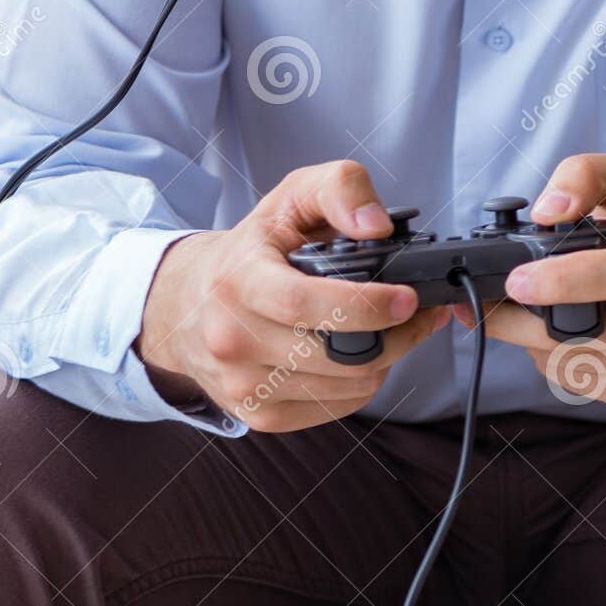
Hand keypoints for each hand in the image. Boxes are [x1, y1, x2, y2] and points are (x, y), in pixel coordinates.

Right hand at [135, 159, 448, 431]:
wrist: (186, 305)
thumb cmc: (248, 252)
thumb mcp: (288, 198)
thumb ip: (338, 189)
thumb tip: (377, 225)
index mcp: (239, 281)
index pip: (304, 303)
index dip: (364, 305)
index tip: (406, 297)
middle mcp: (234, 339)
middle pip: (336, 354)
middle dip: (395, 335)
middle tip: (419, 311)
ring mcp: (244, 386)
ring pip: (346, 385)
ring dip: (385, 359)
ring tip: (392, 328)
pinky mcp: (259, 416)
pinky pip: (336, 408)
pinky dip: (361, 382)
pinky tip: (361, 353)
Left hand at [453, 154, 605, 410]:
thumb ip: (586, 176)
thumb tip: (545, 211)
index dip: (563, 281)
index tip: (517, 281)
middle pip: (576, 331)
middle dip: (516, 318)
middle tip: (486, 295)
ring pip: (563, 358)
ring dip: (530, 334)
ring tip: (539, 301)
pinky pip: (572, 377)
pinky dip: (552, 353)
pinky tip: (567, 326)